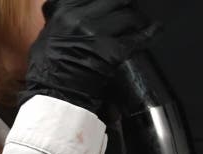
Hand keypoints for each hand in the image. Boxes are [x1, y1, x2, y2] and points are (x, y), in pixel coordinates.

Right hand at [18, 0, 159, 113]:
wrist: (53, 95)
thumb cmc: (47, 71)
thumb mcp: (46, 36)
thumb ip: (60, 18)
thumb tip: (66, 8)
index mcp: (64, 11)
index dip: (107, 1)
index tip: (114, 3)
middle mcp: (80, 18)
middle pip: (114, 1)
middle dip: (124, 5)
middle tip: (128, 9)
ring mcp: (96, 33)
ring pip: (127, 16)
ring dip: (136, 20)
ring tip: (139, 23)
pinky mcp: (111, 51)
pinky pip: (137, 37)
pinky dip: (150, 33)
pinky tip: (156, 30)